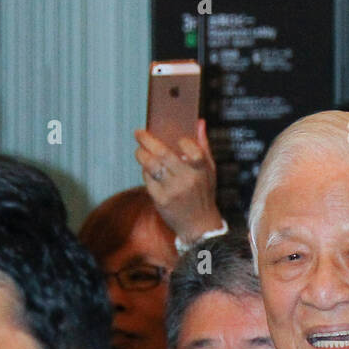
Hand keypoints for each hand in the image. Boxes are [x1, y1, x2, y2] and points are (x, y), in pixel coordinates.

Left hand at [134, 119, 222, 243]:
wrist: (199, 225)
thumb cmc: (204, 194)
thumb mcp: (209, 171)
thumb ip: (204, 146)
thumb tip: (199, 122)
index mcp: (201, 171)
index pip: (194, 151)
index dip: (184, 142)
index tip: (177, 139)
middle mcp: (187, 180)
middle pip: (163, 154)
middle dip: (147, 140)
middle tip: (139, 133)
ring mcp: (173, 191)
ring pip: (151, 166)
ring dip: (141, 154)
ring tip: (139, 150)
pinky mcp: (161, 200)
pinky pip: (148, 180)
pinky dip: (145, 171)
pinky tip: (146, 168)